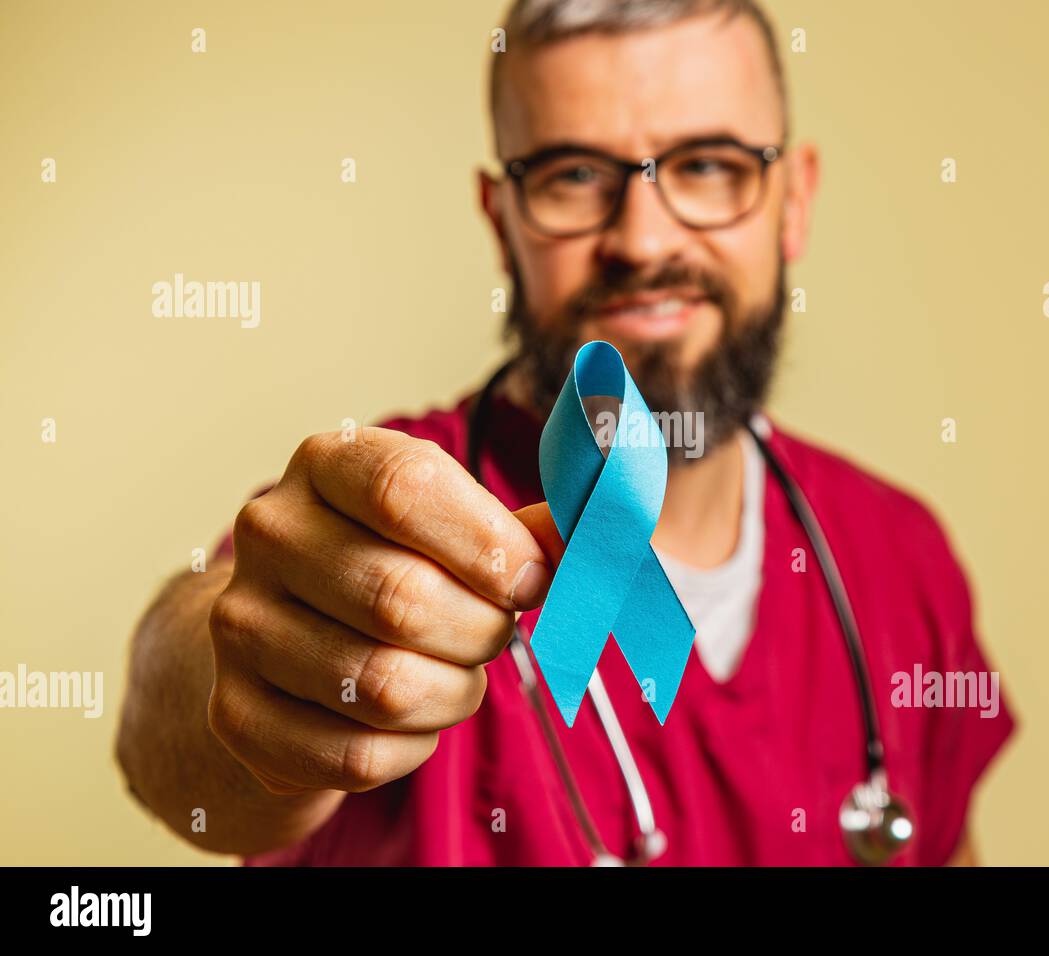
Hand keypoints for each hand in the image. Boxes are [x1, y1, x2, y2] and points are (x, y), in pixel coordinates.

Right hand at [207, 427, 562, 795]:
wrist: (289, 638)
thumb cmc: (394, 565)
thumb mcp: (452, 524)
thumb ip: (522, 532)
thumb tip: (591, 538)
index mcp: (327, 464)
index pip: (405, 488)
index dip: (489, 544)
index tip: (533, 578)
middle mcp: (269, 535)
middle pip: (400, 597)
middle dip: (481, 629)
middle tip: (496, 631)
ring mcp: (241, 626)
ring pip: (383, 686)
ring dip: (453, 692)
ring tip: (455, 671)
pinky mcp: (238, 716)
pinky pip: (357, 754)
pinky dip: (413, 746)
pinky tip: (414, 717)